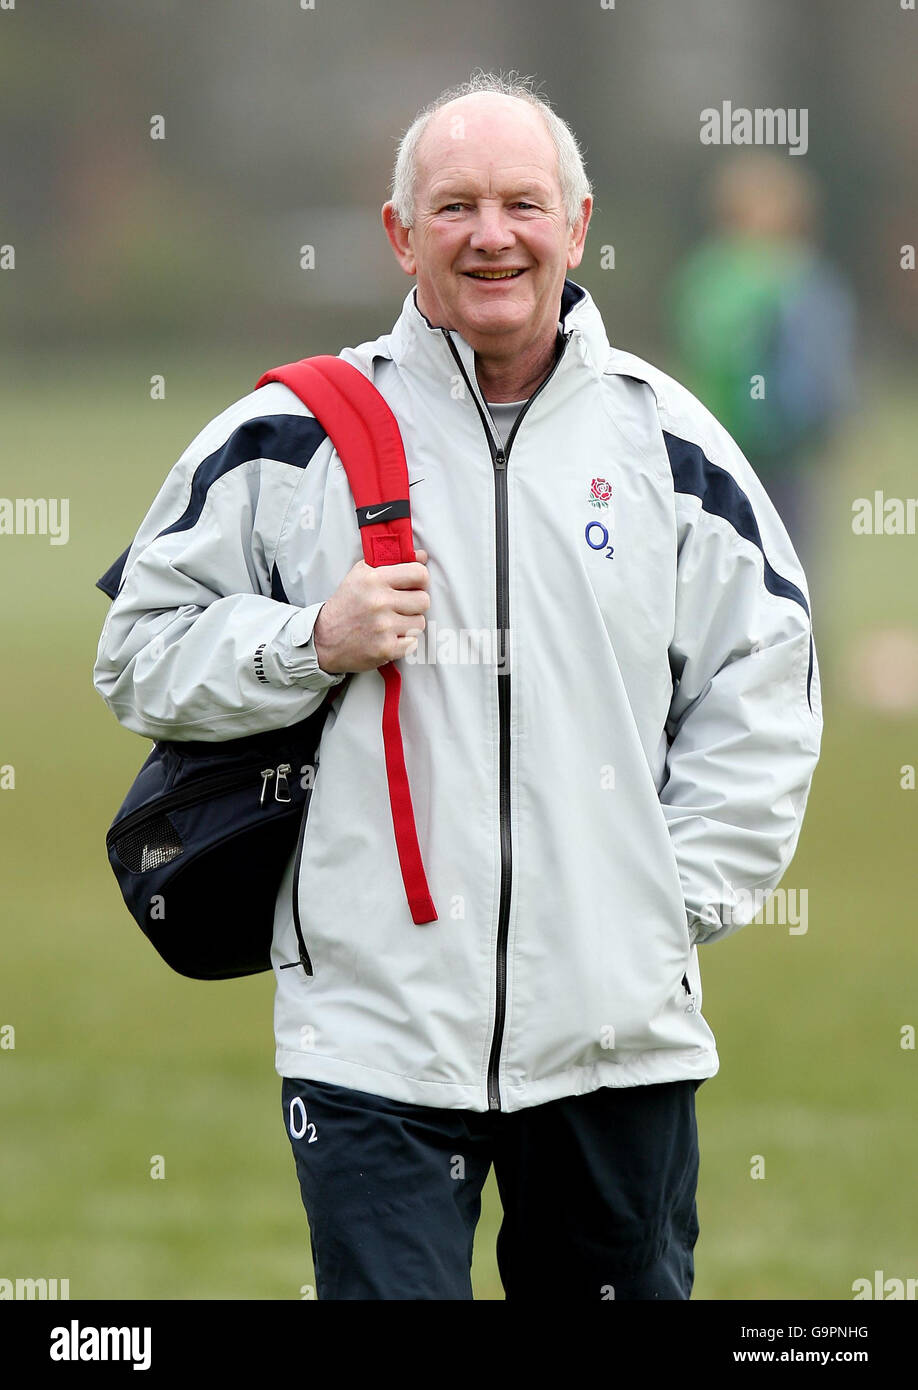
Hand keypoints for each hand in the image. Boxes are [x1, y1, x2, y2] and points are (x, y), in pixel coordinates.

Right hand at [312, 549, 429, 673]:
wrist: (322, 639)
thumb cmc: (346, 605)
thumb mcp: (361, 575)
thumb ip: (392, 562)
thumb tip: (422, 556)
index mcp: (373, 579)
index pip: (419, 574)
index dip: (420, 580)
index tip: (413, 586)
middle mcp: (379, 602)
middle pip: (424, 600)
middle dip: (415, 604)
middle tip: (401, 607)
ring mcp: (383, 627)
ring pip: (420, 623)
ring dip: (409, 624)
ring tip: (392, 623)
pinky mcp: (385, 648)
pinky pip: (413, 643)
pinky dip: (403, 643)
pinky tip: (389, 638)